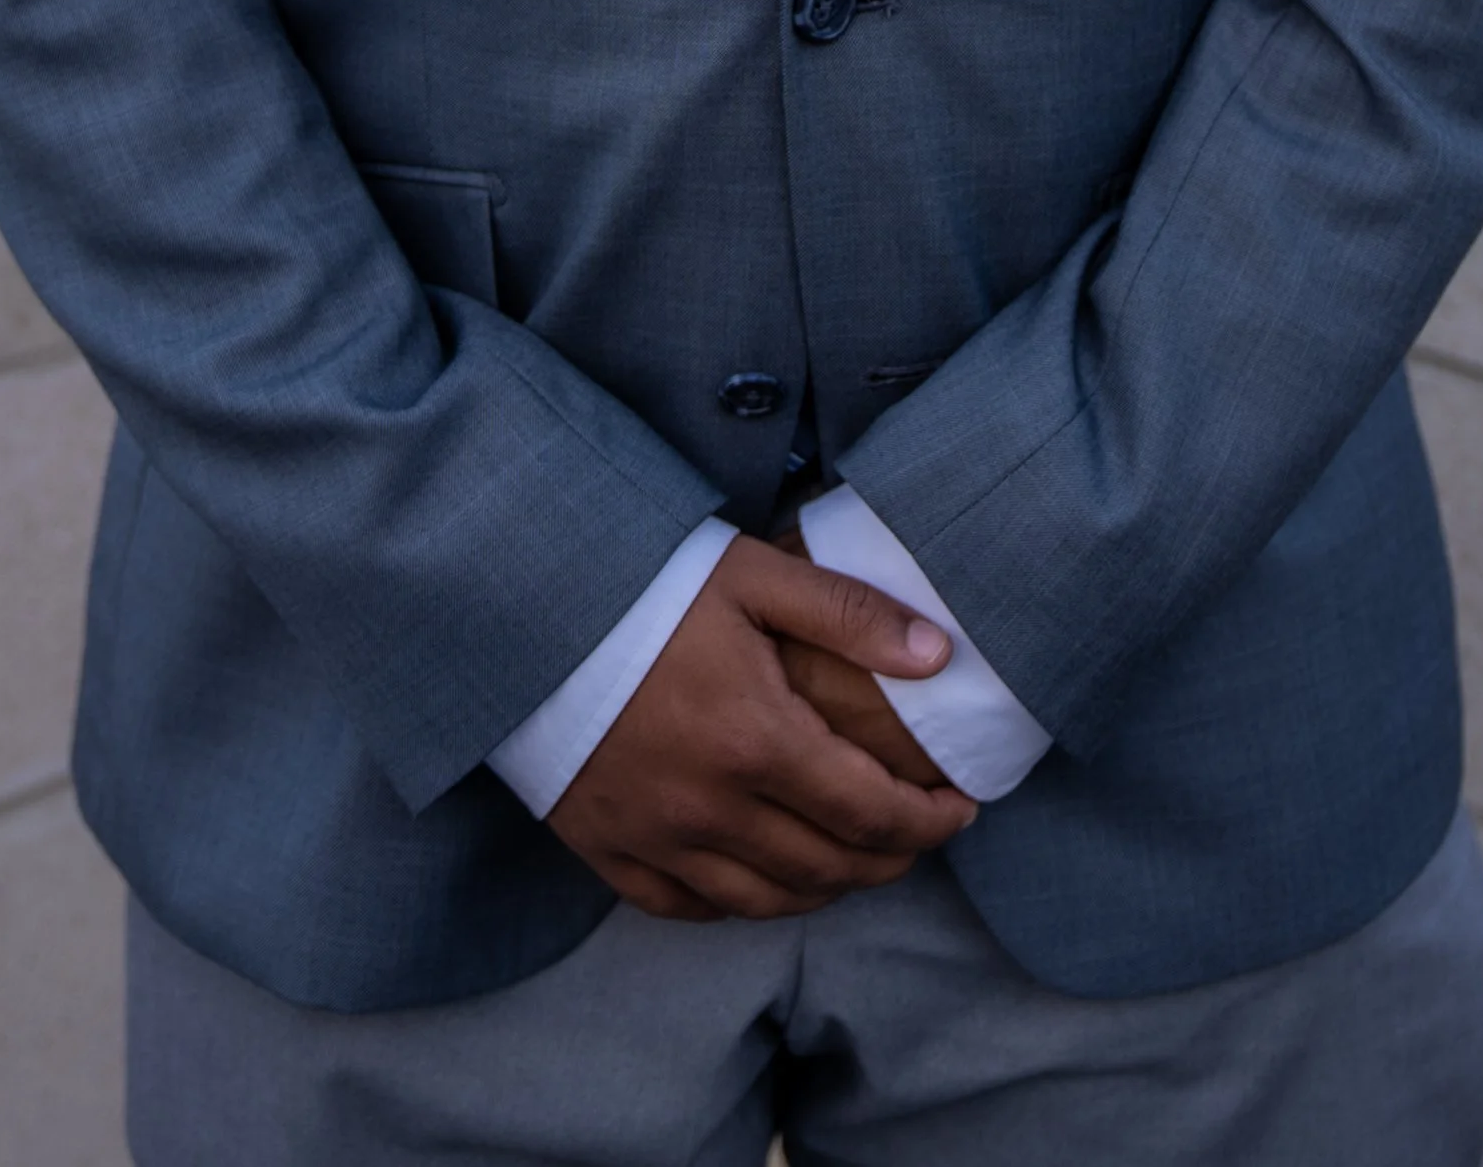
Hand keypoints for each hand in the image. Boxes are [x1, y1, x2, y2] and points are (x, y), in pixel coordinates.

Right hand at [546, 536, 977, 921]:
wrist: (522, 605)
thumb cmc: (645, 580)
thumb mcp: (754, 575)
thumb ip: (849, 614)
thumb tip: (937, 655)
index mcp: (757, 740)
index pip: (871, 812)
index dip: (928, 821)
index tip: (960, 807)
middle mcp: (711, 808)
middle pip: (827, 867)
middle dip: (889, 859)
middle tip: (917, 834)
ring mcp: (655, 838)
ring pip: (764, 901)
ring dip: (825, 889)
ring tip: (854, 860)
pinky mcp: (607, 848)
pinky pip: (688, 908)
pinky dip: (738, 904)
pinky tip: (760, 878)